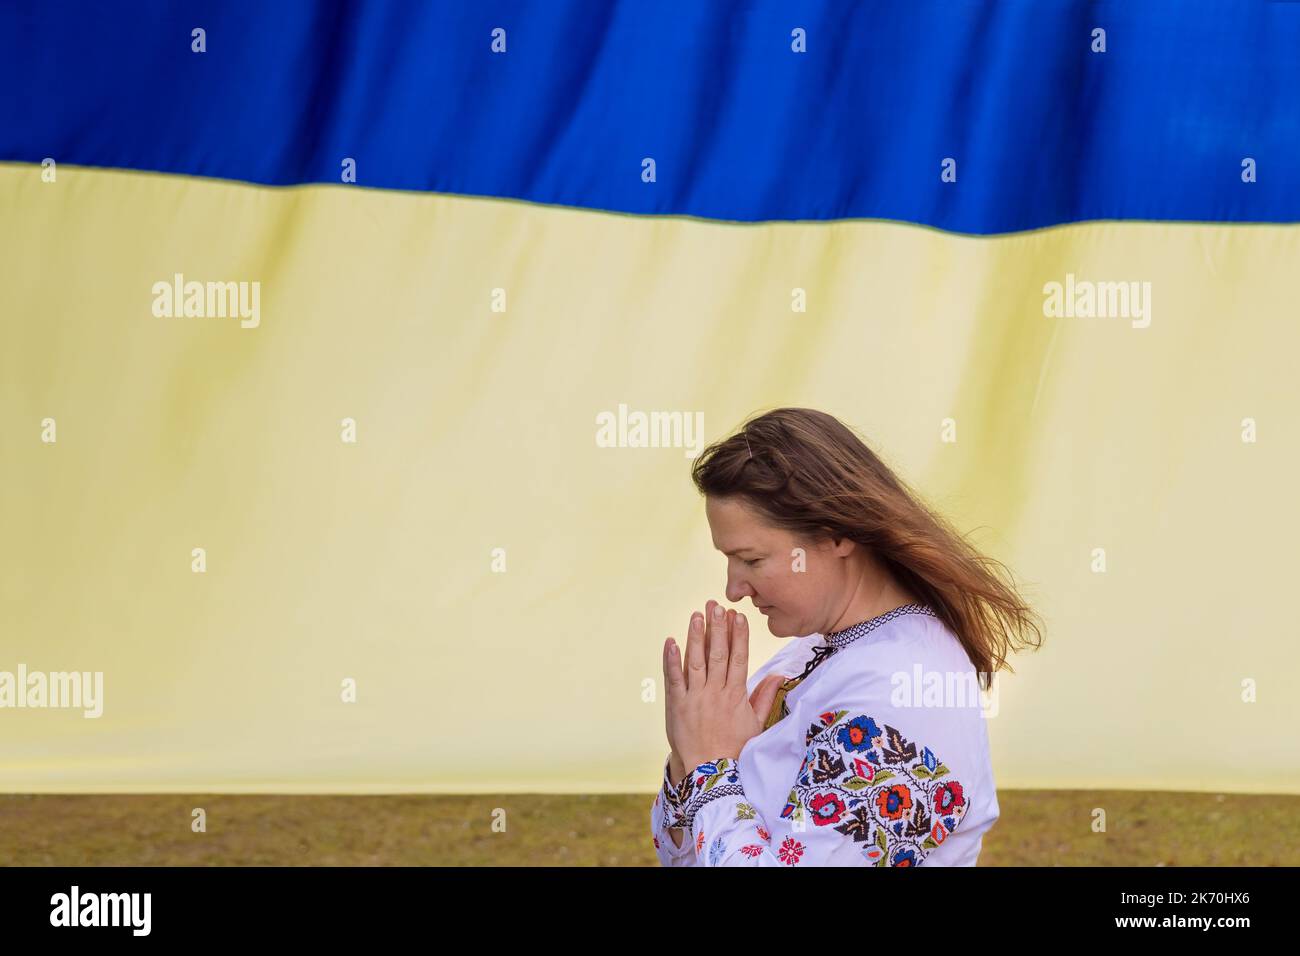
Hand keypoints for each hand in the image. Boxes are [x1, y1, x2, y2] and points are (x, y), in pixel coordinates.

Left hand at [663, 599, 785, 775]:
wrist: (711, 772)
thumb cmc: (735, 748)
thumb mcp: (756, 723)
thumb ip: (764, 697)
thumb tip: (778, 675)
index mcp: (736, 695)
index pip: (739, 658)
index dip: (738, 635)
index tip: (738, 616)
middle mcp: (716, 692)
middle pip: (718, 654)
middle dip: (718, 628)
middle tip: (716, 605)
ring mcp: (696, 697)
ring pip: (696, 661)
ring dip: (696, 636)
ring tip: (697, 615)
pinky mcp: (677, 705)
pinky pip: (674, 678)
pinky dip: (671, 659)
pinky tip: (671, 641)